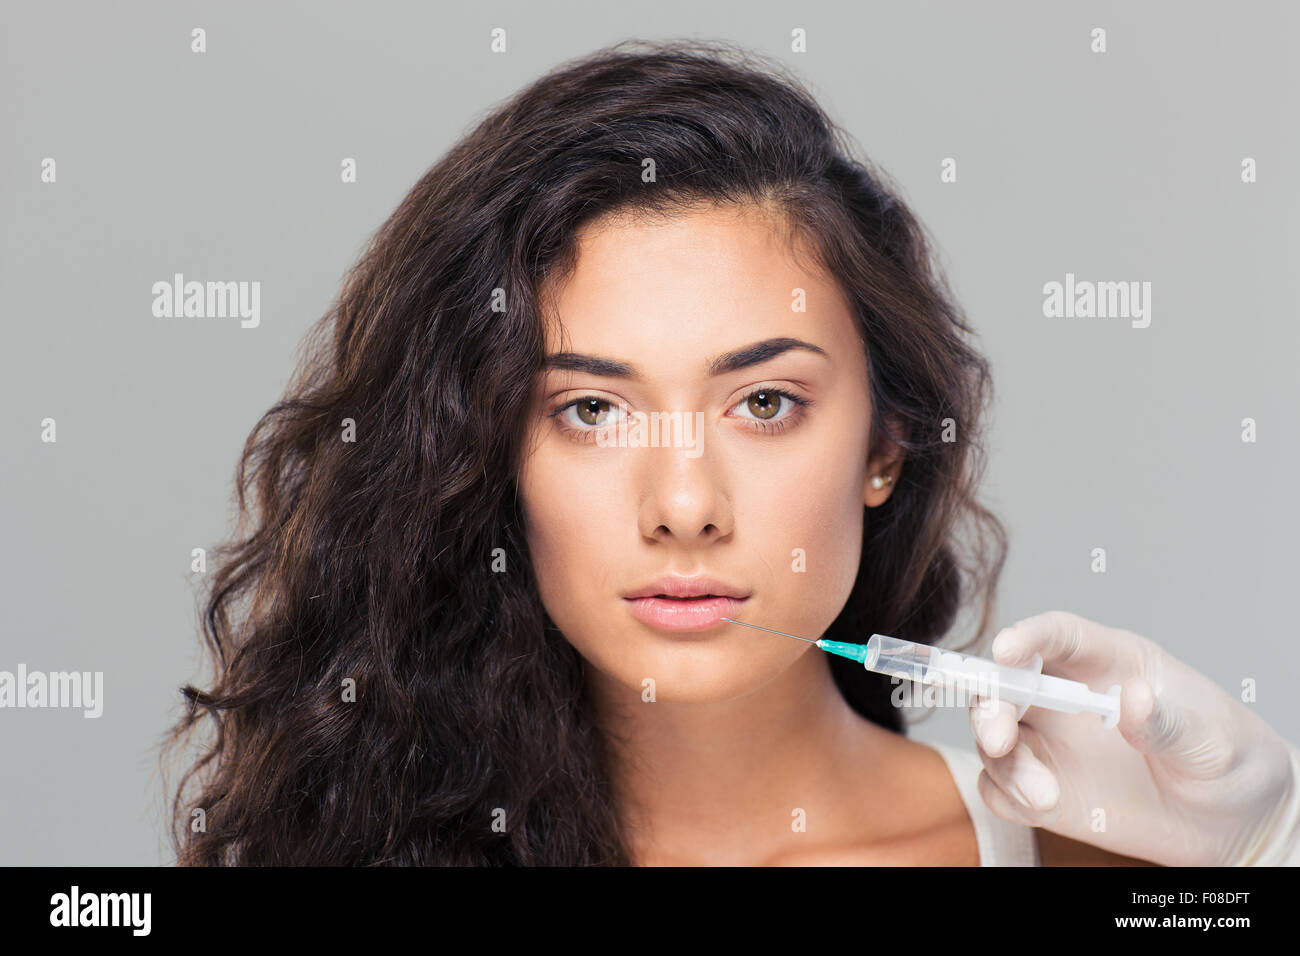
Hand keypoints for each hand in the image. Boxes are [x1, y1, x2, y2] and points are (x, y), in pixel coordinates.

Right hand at [967, 610, 1299, 865]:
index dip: (1028, 637)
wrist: (1231, 822)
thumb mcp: (1211, 740)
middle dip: (991, 705)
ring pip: (995, 735)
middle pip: (1006, 683)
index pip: (1059, 635)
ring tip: (1042, 794)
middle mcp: (1067, 696)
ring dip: (1001, 759)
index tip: (1007, 651)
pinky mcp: (1042, 787)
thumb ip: (1169, 721)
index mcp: (1108, 662)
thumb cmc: (1226, 760)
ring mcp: (1051, 742)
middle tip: (999, 738)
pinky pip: (1000, 785)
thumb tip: (1133, 698)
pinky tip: (1040, 804)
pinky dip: (1006, 792)